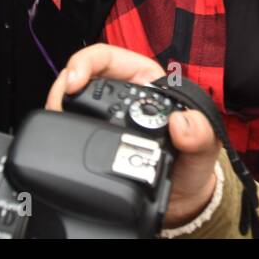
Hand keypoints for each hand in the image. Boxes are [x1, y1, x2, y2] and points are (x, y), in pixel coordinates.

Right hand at [46, 45, 219, 229]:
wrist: (181, 201)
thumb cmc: (193, 165)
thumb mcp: (204, 149)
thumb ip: (200, 134)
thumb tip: (181, 123)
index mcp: (147, 82)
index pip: (109, 57)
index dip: (87, 62)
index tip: (75, 79)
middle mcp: (122, 94)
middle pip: (81, 74)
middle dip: (64, 83)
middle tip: (58, 104)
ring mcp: (103, 116)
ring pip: (70, 97)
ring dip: (58, 103)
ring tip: (54, 119)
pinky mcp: (92, 137)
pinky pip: (69, 124)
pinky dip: (60, 126)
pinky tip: (58, 135)